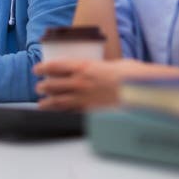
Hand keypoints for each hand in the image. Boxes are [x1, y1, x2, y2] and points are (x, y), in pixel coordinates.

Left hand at [34, 58, 178, 110]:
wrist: (141, 91)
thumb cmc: (133, 75)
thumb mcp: (117, 64)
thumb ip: (104, 67)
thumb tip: (103, 69)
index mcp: (86, 66)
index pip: (58, 66)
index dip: (45, 67)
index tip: (37, 69)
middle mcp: (81, 82)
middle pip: (54, 84)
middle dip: (44, 86)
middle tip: (39, 87)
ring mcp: (84, 98)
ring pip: (58, 100)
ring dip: (47, 101)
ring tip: (41, 102)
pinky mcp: (90, 111)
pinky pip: (71, 112)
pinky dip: (61, 113)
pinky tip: (56, 115)